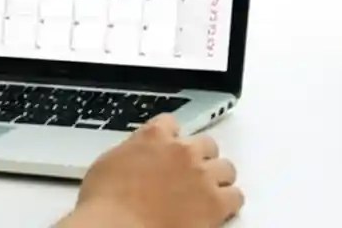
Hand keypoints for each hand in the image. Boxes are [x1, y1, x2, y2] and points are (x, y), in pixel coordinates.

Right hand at [57, 113, 243, 227]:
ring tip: (207, 192)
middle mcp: (182, 151)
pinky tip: (218, 209)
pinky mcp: (215, 203)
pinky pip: (235, 196)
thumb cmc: (105, 204)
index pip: (171, 123)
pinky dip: (228, 203)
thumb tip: (134, 157)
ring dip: (217, 178)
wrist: (115, 227)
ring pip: (226, 168)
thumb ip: (131, 152)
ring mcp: (202, 176)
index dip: (171, 137)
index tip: (169, 147)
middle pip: (206, 144)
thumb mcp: (108, 164)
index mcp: (154, 137)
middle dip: (200, 158)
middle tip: (190, 174)